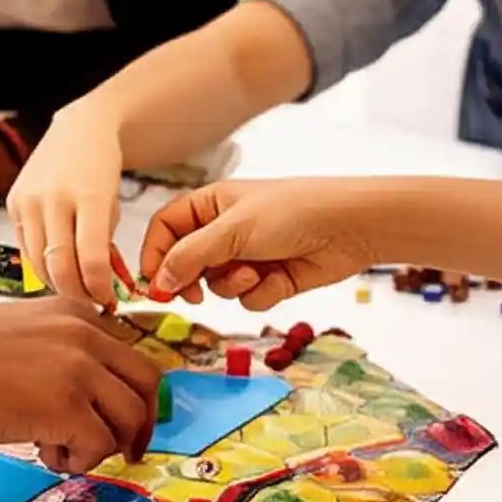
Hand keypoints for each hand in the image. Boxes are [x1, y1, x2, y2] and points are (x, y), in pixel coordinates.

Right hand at [0, 298, 160, 473]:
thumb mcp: (16, 331)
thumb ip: (55, 349)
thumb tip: (80, 390)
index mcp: (73, 312)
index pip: (129, 352)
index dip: (129, 390)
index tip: (122, 416)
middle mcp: (85, 334)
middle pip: (147, 382)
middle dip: (141, 421)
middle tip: (125, 449)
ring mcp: (80, 368)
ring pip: (131, 417)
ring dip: (103, 444)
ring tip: (60, 450)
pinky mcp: (67, 406)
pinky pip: (100, 446)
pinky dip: (78, 460)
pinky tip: (43, 452)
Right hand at [7, 107, 122, 304]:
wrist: (78, 132)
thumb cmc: (100, 169)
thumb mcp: (114, 206)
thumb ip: (106, 246)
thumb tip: (99, 288)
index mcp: (89, 196)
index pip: (91, 259)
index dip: (100, 288)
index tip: (109, 299)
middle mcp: (54, 198)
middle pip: (60, 267)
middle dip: (78, 294)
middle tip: (92, 302)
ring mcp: (29, 201)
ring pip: (39, 265)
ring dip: (58, 285)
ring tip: (77, 289)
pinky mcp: (13, 205)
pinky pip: (26, 250)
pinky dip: (42, 267)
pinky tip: (57, 269)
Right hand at [139, 179, 380, 310]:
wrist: (348, 227)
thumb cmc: (291, 213)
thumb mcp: (232, 230)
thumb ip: (190, 256)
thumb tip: (157, 281)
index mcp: (210, 204)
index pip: (165, 229)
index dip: (154, 255)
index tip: (153, 284)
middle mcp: (224, 229)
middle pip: (186, 262)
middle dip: (192, 279)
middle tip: (193, 295)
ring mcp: (247, 255)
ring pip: (217, 285)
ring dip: (233, 284)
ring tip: (256, 270)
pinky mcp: (269, 278)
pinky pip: (247, 297)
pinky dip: (261, 291)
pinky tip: (281, 277)